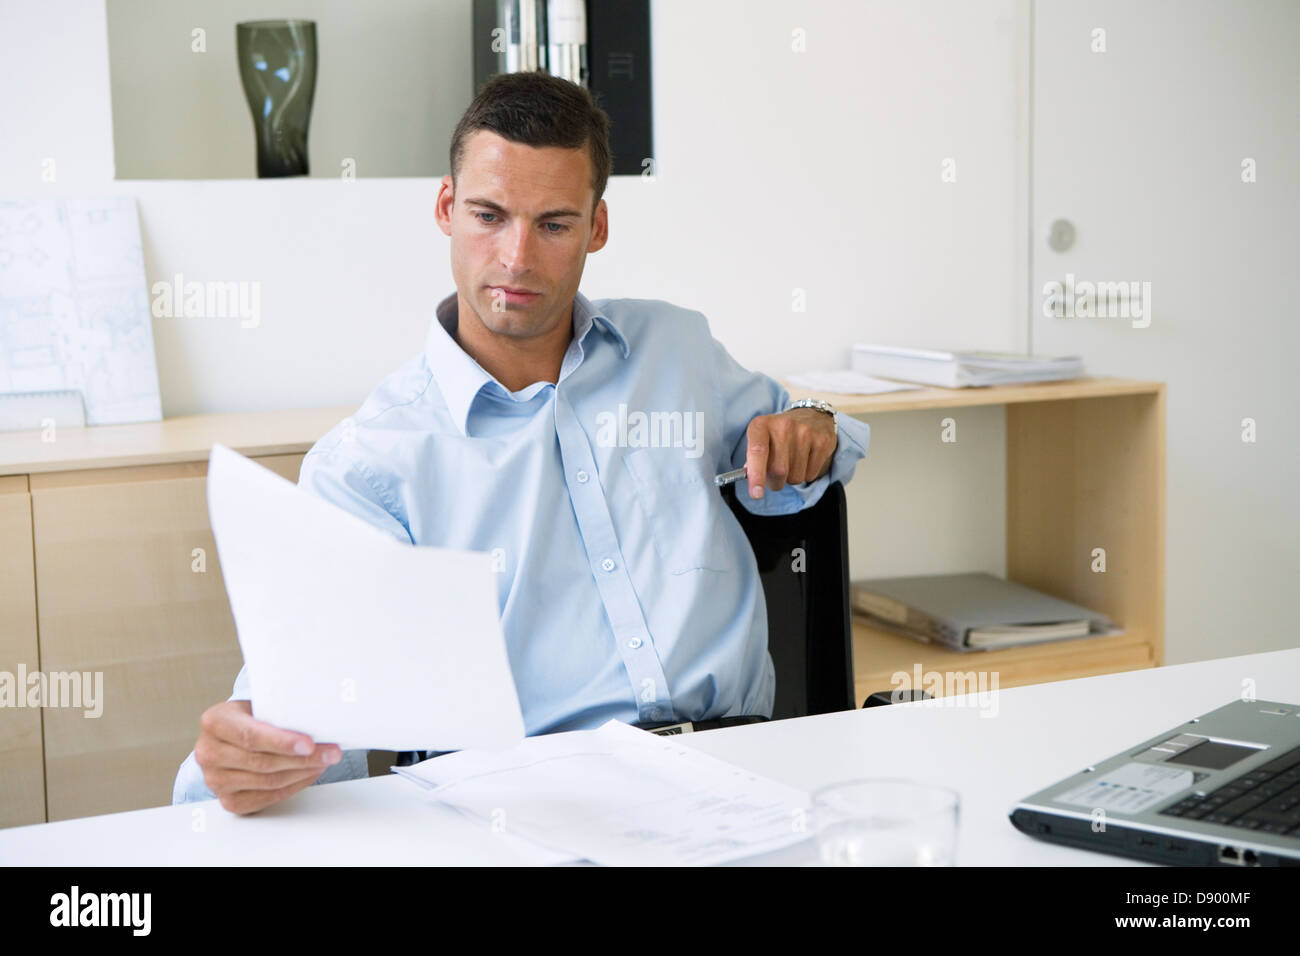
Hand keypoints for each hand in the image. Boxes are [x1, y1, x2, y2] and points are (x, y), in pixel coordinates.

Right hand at [194, 700, 341, 813]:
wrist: (233, 736)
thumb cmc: (252, 717)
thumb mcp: (258, 704)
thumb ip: (279, 710)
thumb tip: (320, 717)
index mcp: (214, 722)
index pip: (250, 736)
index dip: (282, 742)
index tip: (309, 744)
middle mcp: (208, 752)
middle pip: (262, 762)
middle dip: (303, 759)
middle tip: (331, 753)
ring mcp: (215, 780)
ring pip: (268, 781)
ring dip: (302, 772)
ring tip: (324, 761)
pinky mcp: (228, 800)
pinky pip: (268, 797)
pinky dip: (294, 786)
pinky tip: (309, 773)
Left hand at [744, 407, 837, 498]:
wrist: (811, 417)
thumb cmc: (780, 436)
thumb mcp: (761, 440)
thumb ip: (753, 461)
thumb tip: (754, 483)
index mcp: (762, 424)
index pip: (757, 451)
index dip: (756, 475)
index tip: (756, 494)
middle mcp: (784, 425)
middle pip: (778, 470)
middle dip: (775, 482)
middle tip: (776, 476)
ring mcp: (805, 432)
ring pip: (795, 476)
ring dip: (791, 478)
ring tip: (793, 463)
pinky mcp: (822, 441)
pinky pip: (811, 475)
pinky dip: (807, 475)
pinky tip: (806, 460)